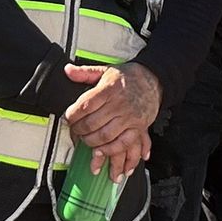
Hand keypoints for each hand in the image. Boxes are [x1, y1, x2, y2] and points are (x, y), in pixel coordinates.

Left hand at [63, 62, 159, 179]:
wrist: (154, 79)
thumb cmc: (128, 77)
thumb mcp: (106, 70)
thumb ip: (85, 72)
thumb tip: (68, 70)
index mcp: (109, 88)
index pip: (85, 106)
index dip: (72, 115)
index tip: (68, 117)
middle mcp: (119, 103)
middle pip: (92, 123)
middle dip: (78, 130)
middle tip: (74, 130)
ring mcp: (129, 117)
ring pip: (104, 136)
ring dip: (90, 141)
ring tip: (85, 138)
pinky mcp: (138, 128)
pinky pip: (122, 144)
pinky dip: (109, 150)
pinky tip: (100, 150)